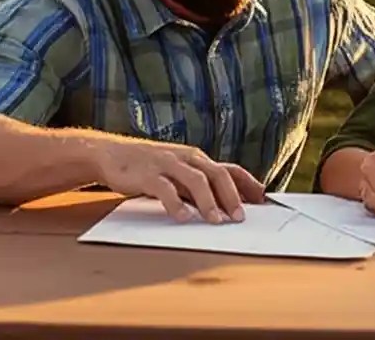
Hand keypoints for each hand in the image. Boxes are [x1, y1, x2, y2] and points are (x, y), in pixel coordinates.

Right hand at [93, 138, 265, 223]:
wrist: (110, 154)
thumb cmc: (149, 167)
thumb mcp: (179, 173)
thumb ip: (199, 187)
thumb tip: (225, 207)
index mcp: (198, 159)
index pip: (230, 169)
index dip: (249, 184)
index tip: (263, 201)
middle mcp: (187, 158)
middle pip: (217, 174)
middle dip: (231, 196)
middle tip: (239, 217)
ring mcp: (167, 164)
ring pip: (194, 179)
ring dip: (208, 201)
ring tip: (216, 221)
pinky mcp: (147, 174)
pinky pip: (164, 188)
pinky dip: (175, 203)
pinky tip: (183, 217)